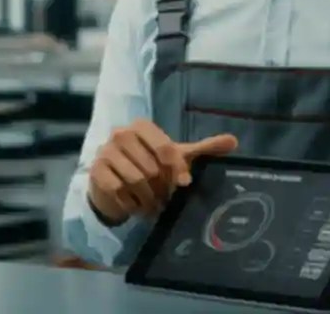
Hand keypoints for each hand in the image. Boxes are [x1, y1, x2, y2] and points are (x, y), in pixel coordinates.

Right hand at [87, 119, 237, 224]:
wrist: (114, 183)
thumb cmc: (149, 166)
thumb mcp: (176, 157)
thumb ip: (203, 149)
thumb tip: (234, 141)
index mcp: (142, 126)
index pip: (166, 148)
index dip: (176, 169)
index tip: (183, 184)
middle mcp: (121, 134)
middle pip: (151, 168)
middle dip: (160, 188)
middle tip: (162, 195)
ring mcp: (106, 151)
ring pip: (135, 180)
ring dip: (146, 198)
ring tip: (150, 201)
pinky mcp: (96, 171)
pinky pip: (118, 190)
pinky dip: (129, 202)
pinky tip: (132, 202)